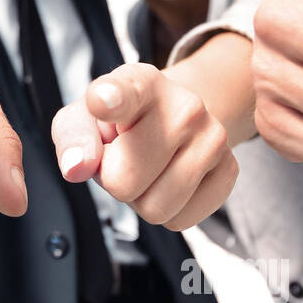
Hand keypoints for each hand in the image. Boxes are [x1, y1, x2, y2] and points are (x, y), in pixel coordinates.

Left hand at [52, 63, 237, 229]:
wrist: (170, 117)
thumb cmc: (117, 121)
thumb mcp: (83, 118)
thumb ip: (72, 137)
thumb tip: (76, 168)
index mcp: (139, 82)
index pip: (125, 92)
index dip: (111, 99)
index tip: (102, 101)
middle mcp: (184, 105)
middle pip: (124, 182)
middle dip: (114, 180)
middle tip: (124, 157)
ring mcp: (213, 137)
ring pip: (155, 208)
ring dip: (141, 199)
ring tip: (146, 168)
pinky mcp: (230, 169)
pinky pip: (180, 220)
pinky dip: (167, 211)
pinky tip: (168, 179)